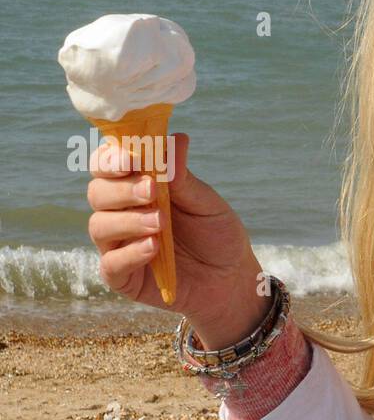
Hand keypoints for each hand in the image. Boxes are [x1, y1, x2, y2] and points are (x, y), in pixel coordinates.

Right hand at [86, 131, 269, 345]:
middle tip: (152, 191)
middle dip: (121, 189)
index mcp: (136, 186)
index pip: (106, 164)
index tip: (131, 158)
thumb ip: (183, 177)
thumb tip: (175, 138)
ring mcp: (118, 245)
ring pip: (99, 226)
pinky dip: (130, 253)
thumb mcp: (206, 204)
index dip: (111, 159)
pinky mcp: (122, 276)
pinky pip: (111, 263)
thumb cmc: (216, 235)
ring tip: (160, 222)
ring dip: (128, 221)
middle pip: (97, 192)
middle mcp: (120, 212)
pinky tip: (153, 248)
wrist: (231, 280)